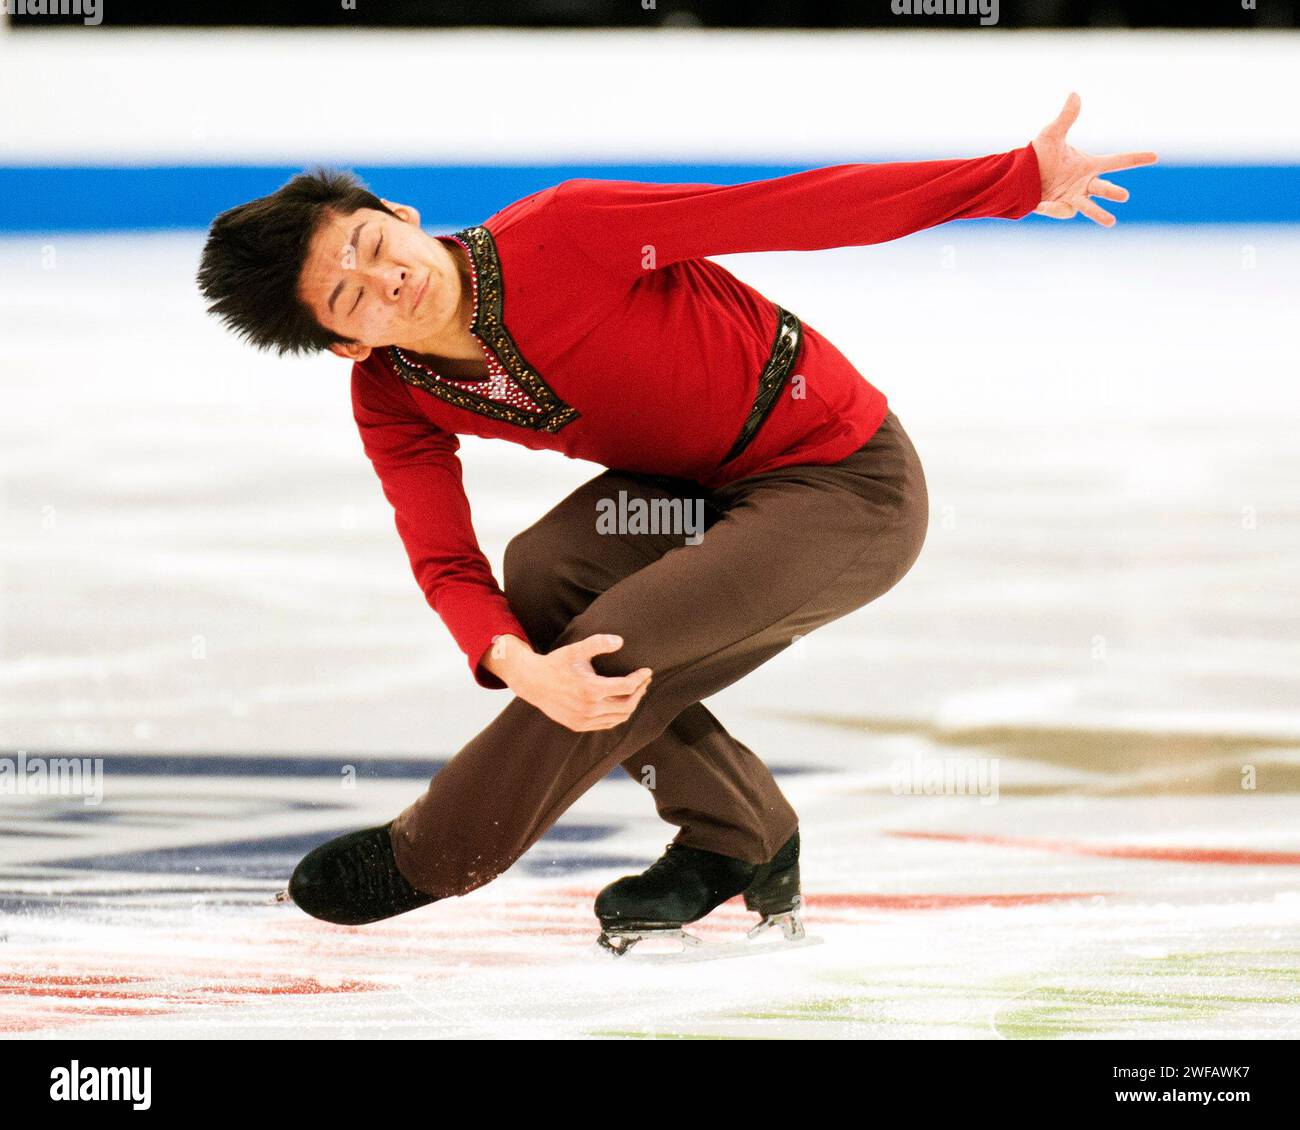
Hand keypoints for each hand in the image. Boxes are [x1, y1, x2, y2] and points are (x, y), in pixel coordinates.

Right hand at [489, 633, 652, 732]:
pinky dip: (618, 715)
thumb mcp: (576, 650)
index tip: (647, 670)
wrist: (533, 682)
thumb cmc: (557, 663)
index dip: (640, 678)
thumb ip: (598, 643)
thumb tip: (620, 641)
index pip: (627, 687)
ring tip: (636, 691)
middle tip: (644, 681)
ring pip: (619, 717)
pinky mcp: (579, 726)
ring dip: (631, 704)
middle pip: (627, 704)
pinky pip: (607, 724)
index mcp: (591, 689)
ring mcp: (584, 720)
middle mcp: (589, 708)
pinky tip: (621, 703)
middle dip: (640, 692)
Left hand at [1031, 92, 1157, 226]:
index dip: (1135, 159)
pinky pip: (1060, 210)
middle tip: (1124, 196)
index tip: (1155, 156)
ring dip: (1098, 214)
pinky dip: (1052, 208)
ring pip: (1089, 207)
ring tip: (1111, 222)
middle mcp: (1085, 183)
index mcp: (1089, 165)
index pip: (1117, 161)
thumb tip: (1074, 94)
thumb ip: (1066, 118)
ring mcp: (1073, 197)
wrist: (1021, 175)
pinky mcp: (1059, 208)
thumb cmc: (1040, 155)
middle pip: (1104, 188)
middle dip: (1113, 192)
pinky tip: (1042, 204)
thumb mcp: (1052, 134)